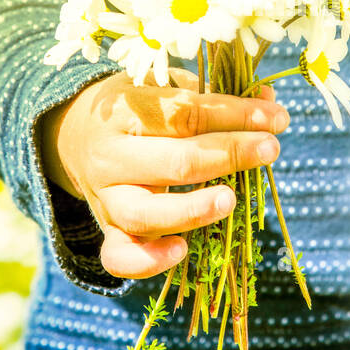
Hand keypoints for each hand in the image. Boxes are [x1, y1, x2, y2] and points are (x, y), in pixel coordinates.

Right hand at [40, 68, 286, 278]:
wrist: (72, 135)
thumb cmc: (137, 109)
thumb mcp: (167, 88)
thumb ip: (216, 95)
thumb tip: (269, 101)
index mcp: (125, 110)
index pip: (188, 113)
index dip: (237, 115)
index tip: (277, 118)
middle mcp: (111, 154)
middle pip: (174, 161)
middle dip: (229, 154)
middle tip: (269, 149)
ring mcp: (106, 196)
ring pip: (145, 213)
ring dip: (192, 210)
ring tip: (230, 201)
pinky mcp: (107, 229)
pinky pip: (120, 256)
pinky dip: (148, 261)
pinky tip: (181, 251)